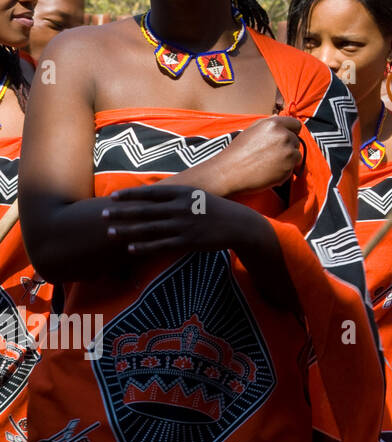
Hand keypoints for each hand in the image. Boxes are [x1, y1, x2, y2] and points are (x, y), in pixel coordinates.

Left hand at [102, 183, 254, 257]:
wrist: (239, 224)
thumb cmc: (215, 209)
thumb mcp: (197, 196)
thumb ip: (177, 196)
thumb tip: (154, 194)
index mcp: (183, 194)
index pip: (150, 193)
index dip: (130, 195)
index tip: (112, 197)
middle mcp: (181, 208)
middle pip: (145, 211)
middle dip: (121, 213)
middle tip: (102, 215)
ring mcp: (184, 225)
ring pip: (149, 229)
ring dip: (127, 231)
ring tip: (110, 232)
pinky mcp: (187, 241)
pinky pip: (161, 245)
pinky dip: (144, 247)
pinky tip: (130, 248)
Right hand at [211, 116, 303, 194]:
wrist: (230, 172)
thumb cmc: (238, 151)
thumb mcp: (251, 129)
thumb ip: (268, 123)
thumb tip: (279, 118)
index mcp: (274, 124)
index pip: (296, 125)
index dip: (291, 131)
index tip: (286, 138)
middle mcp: (284, 136)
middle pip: (296, 140)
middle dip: (287, 146)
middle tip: (272, 154)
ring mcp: (288, 152)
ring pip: (296, 154)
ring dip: (287, 159)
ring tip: (270, 163)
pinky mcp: (289, 168)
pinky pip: (293, 168)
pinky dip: (285, 171)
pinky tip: (270, 171)